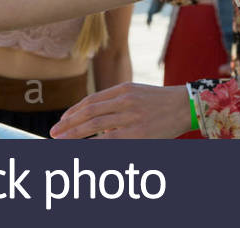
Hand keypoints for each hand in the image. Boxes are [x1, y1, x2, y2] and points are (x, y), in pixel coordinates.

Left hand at [49, 82, 190, 138]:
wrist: (186, 105)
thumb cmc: (160, 102)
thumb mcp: (137, 94)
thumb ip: (117, 103)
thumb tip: (94, 119)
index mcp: (123, 89)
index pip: (91, 101)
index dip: (72, 111)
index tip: (61, 121)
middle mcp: (124, 101)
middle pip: (88, 113)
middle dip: (68, 124)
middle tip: (53, 133)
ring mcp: (131, 117)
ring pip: (95, 126)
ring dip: (74, 135)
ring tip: (61, 141)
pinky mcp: (138, 133)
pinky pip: (109, 140)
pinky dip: (94, 145)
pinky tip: (83, 149)